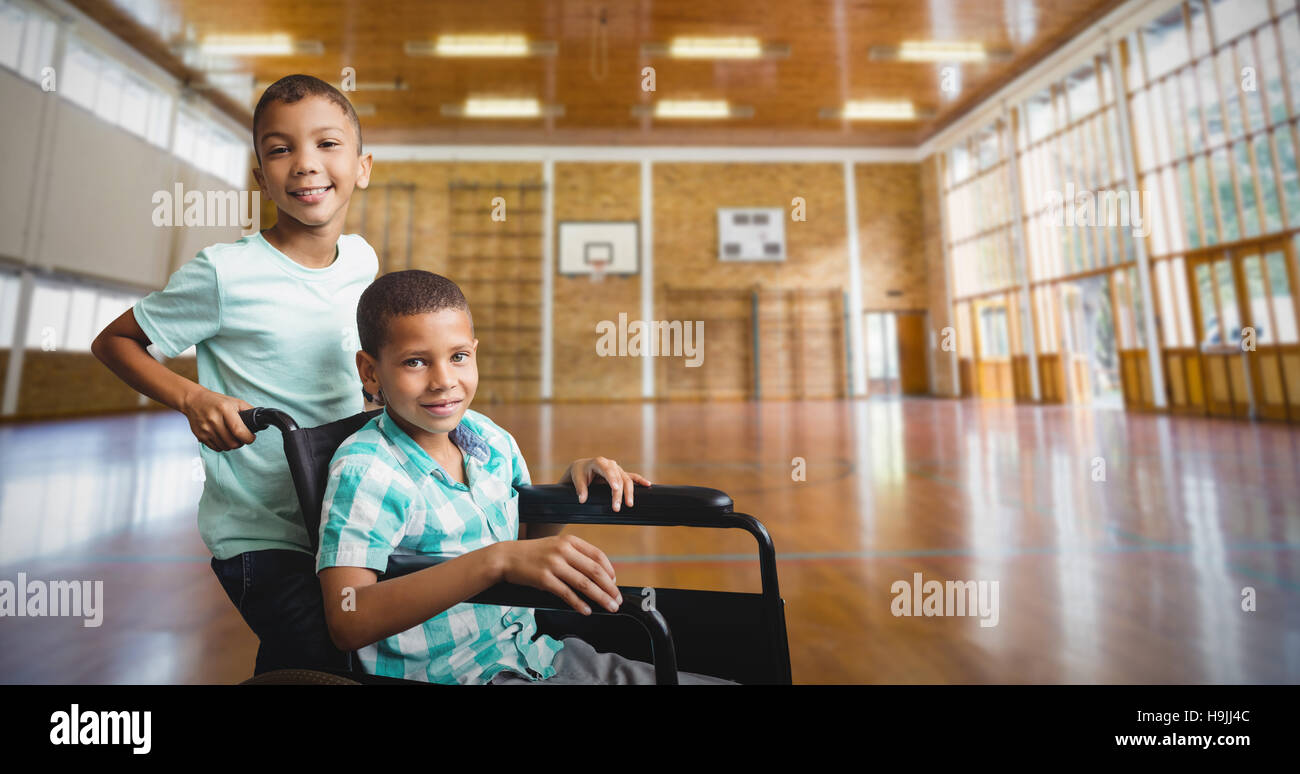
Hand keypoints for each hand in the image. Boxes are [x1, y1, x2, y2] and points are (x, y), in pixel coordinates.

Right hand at [180, 387, 255, 450]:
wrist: (194, 401)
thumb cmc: (216, 401)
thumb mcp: (235, 401)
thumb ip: (249, 410)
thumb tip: (261, 421)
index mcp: (224, 409)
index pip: (239, 430)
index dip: (248, 438)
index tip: (251, 437)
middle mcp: (214, 419)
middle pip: (232, 442)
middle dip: (241, 442)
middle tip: (242, 437)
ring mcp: (206, 429)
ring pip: (225, 447)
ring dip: (232, 445)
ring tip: (232, 437)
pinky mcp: (200, 436)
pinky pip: (216, 448)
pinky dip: (222, 446)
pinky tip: (223, 438)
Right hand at [495, 536, 622, 614]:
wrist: (506, 557)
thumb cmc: (533, 554)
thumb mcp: (556, 546)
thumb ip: (575, 555)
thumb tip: (596, 574)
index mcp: (570, 541)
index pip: (598, 555)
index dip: (610, 571)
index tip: (615, 583)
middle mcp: (564, 550)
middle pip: (595, 571)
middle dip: (610, 587)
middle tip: (618, 600)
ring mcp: (554, 564)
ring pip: (584, 583)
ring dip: (600, 597)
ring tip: (610, 607)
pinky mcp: (544, 579)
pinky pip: (567, 593)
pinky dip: (579, 604)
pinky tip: (587, 610)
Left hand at [562, 457, 651, 511]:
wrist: (582, 469)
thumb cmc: (579, 473)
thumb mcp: (576, 479)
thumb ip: (580, 488)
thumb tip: (582, 499)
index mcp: (599, 462)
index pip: (607, 470)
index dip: (612, 479)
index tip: (615, 488)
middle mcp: (610, 464)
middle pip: (619, 478)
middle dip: (619, 493)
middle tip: (617, 507)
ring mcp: (617, 469)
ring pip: (626, 479)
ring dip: (629, 492)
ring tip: (629, 504)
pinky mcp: (620, 474)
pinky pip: (632, 477)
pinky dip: (640, 480)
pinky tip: (648, 485)